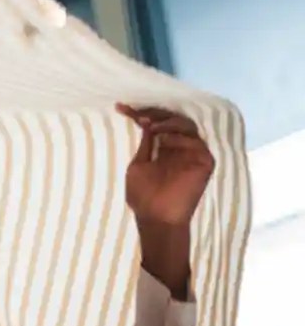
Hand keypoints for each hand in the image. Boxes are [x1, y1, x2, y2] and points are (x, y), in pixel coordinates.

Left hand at [117, 104, 214, 227]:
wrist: (155, 218)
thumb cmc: (143, 196)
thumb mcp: (139, 164)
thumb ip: (145, 144)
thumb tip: (144, 121)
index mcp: (164, 148)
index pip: (156, 124)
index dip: (140, 114)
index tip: (121, 107)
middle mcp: (179, 148)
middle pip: (173, 120)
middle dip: (155, 113)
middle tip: (140, 114)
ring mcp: (193, 154)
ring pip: (187, 126)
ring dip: (168, 122)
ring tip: (151, 126)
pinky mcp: (204, 162)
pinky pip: (196, 142)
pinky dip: (179, 137)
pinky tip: (164, 139)